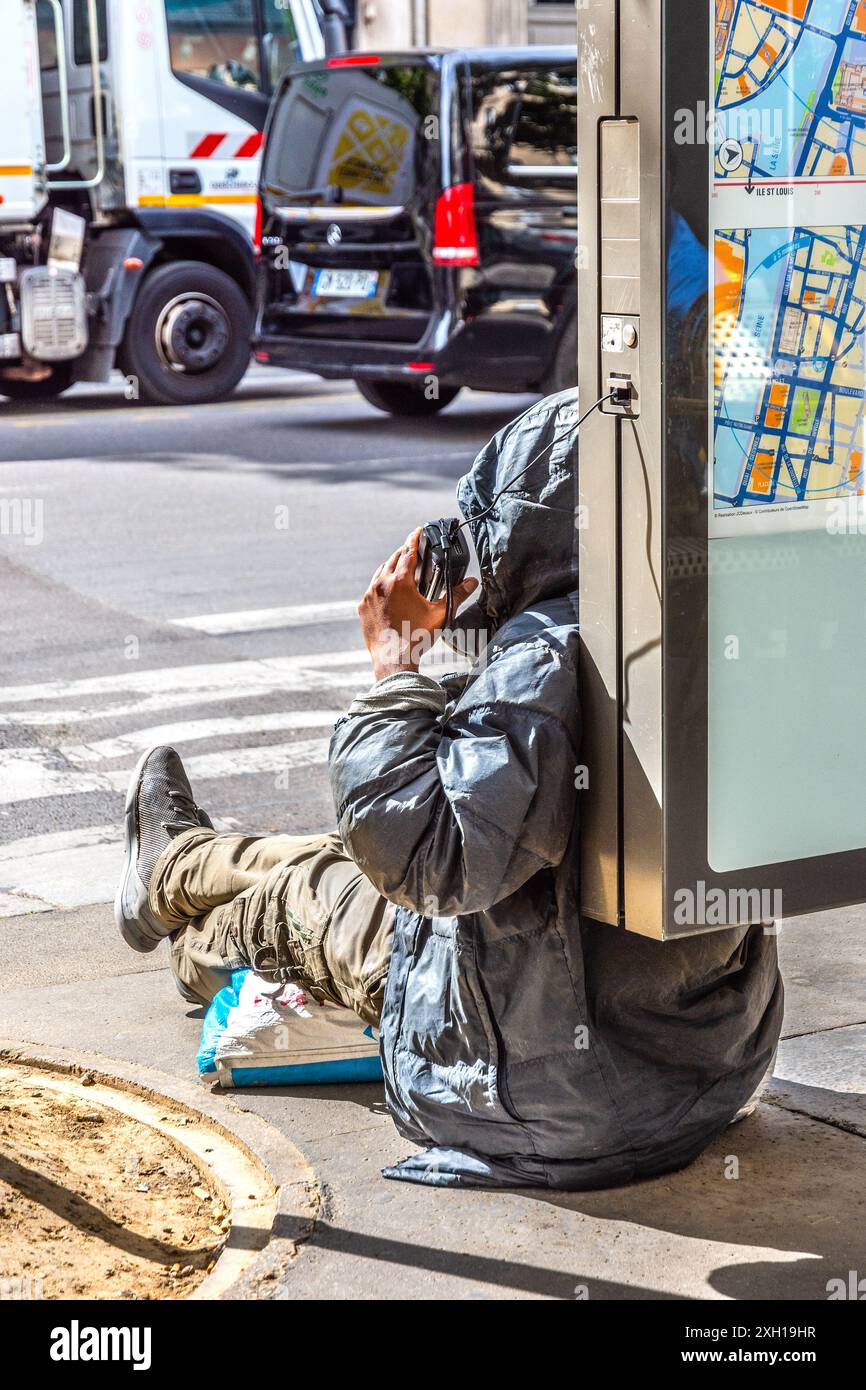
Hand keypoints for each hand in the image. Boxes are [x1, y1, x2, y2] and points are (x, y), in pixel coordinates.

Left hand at [358, 527, 477, 680]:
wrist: (393, 660)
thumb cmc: (417, 637)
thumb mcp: (440, 614)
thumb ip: (457, 595)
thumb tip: (472, 582)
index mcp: (400, 581)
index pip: (408, 551)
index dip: (415, 538)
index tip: (418, 530)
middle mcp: (381, 583)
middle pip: (393, 558)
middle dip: (404, 552)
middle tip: (414, 549)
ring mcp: (369, 595)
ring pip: (380, 572)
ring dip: (391, 566)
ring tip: (402, 567)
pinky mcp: (363, 606)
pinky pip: (372, 588)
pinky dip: (381, 583)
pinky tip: (389, 589)